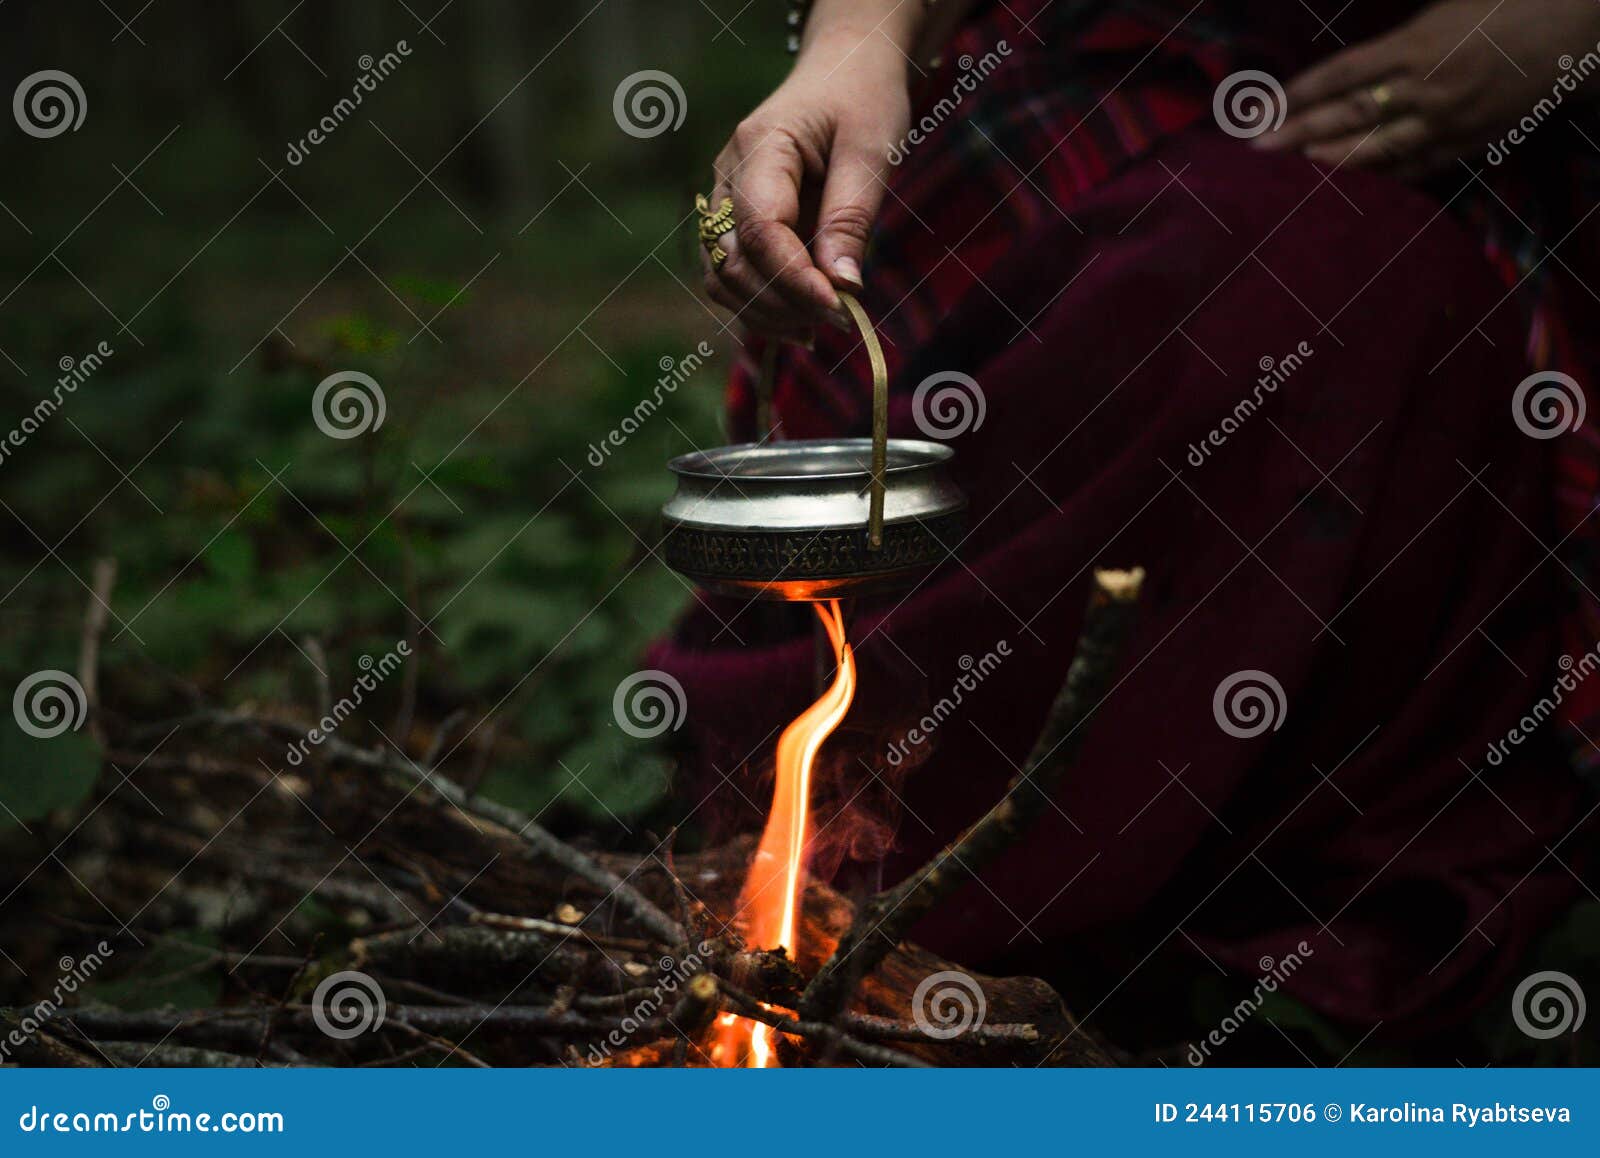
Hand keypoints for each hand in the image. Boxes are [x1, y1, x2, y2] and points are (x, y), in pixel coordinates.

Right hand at [702, 32, 910, 335]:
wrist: (843, 70)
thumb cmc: (862, 99)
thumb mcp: (871, 149)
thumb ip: (851, 217)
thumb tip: (842, 287)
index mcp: (759, 145)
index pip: (762, 229)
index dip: (794, 278)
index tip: (839, 309)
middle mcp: (727, 175)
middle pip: (733, 261)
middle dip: (784, 302)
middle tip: (842, 320)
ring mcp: (724, 199)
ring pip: (724, 277)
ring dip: (767, 313)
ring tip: (821, 327)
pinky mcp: (735, 222)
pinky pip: (734, 276)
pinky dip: (763, 306)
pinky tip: (802, 321)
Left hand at [1258, 0, 1599, 179]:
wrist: (1576, 27)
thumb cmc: (1506, 5)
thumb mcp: (1444, 10)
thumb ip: (1397, 42)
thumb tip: (1349, 71)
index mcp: (1417, 44)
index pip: (1342, 73)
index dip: (1299, 93)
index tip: (1263, 109)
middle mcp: (1426, 87)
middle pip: (1350, 115)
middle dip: (1298, 132)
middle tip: (1258, 148)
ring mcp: (1448, 120)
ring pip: (1379, 149)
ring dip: (1332, 161)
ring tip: (1294, 169)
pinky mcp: (1468, 142)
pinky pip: (1416, 166)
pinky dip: (1381, 177)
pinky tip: (1350, 186)